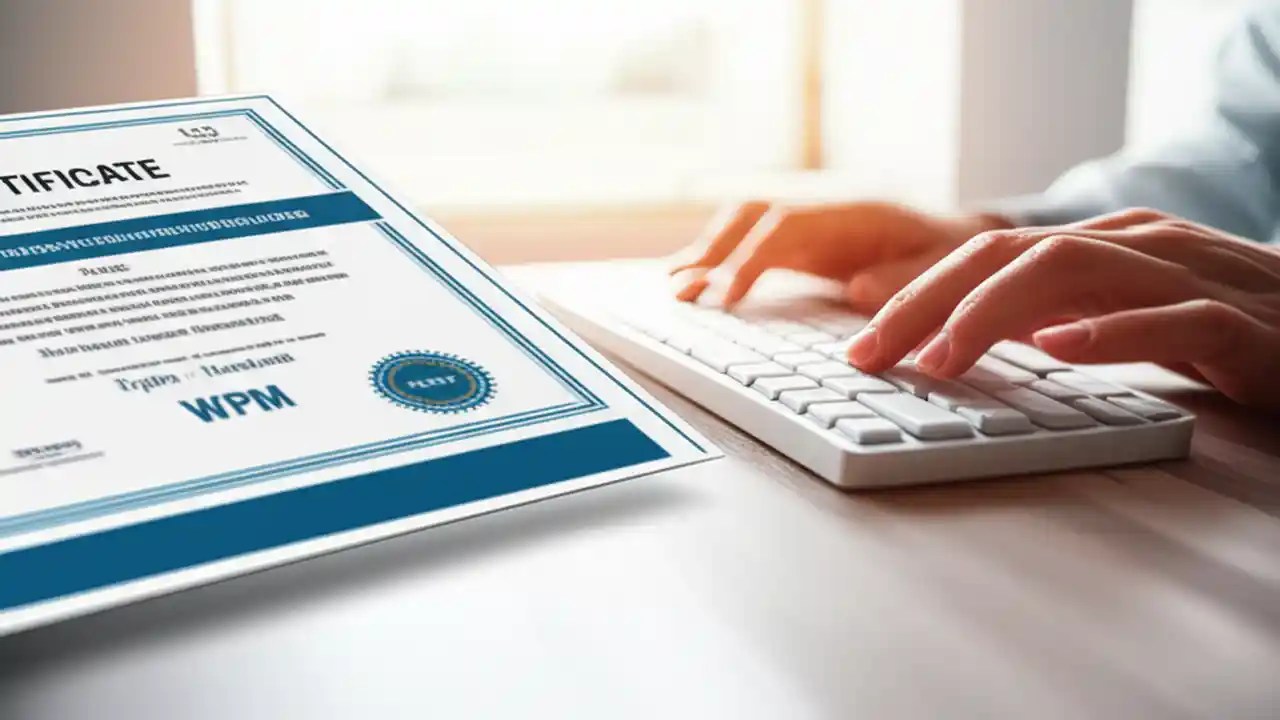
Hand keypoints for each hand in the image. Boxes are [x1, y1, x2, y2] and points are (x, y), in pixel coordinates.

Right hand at [669, 201, 1009, 310]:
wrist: (968, 242)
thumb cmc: (955, 257)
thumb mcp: (944, 270)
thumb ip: (904, 280)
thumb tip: (856, 290)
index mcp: (853, 217)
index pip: (785, 230)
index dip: (749, 261)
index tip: (725, 296)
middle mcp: (824, 214)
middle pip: (752, 218)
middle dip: (712, 252)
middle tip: (682, 290)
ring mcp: (811, 228)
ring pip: (745, 225)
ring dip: (707, 251)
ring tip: (675, 285)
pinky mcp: (806, 246)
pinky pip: (754, 244)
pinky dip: (721, 258)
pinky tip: (698, 281)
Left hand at [846, 208, 1279, 408]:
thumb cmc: (1224, 328)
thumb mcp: (1120, 314)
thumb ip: (1053, 314)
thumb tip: (965, 333)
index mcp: (1105, 244)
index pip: (990, 254)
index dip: (917, 290)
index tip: (859, 332)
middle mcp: (1138, 246)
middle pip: (1010, 254)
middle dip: (926, 302)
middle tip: (869, 354)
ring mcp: (1190, 278)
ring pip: (1074, 272)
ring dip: (992, 314)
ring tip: (938, 358)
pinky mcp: (1242, 326)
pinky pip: (1174, 320)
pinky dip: (1112, 332)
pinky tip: (1060, 350)